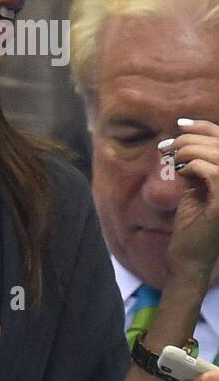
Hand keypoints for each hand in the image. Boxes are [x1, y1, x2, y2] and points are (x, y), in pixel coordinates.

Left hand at [162, 119, 218, 282]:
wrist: (189, 255)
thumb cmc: (193, 222)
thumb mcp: (196, 185)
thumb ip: (197, 162)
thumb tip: (184, 133)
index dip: (206, 127)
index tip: (180, 124)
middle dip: (190, 138)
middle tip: (166, 147)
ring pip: (217, 155)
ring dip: (189, 151)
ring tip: (173, 160)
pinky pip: (213, 172)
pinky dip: (193, 166)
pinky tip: (181, 173)